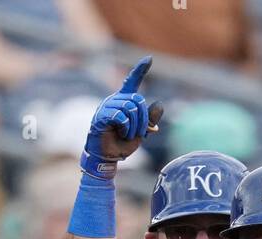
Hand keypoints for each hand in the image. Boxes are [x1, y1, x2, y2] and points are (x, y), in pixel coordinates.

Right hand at [82, 56, 163, 176]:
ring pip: (130, 108)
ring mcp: (107, 107)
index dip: (140, 70)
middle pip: (137, 100)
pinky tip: (122, 134)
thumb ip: (150, 119)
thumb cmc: (123, 143)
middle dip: (144, 119)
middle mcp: (115, 100)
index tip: (149, 58)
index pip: (132, 81)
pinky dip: (126, 128)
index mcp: (124, 101)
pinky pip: (121, 116)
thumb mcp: (141, 131)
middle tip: (141, 133)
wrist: (109, 156)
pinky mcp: (101, 116)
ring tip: (129, 135)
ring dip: (135, 126)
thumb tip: (159, 104)